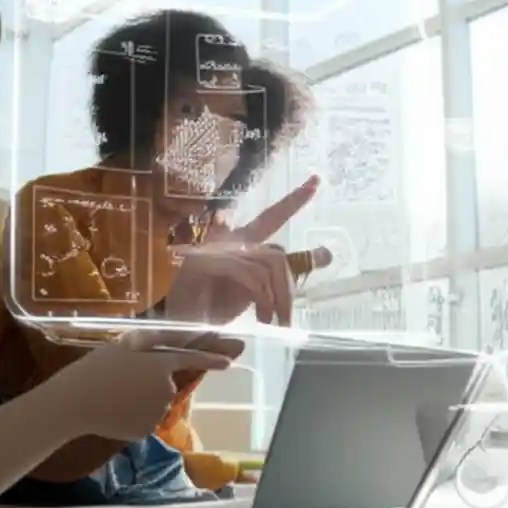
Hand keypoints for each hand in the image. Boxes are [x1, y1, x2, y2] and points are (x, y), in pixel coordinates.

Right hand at [50, 330, 243, 442]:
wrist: (76, 401)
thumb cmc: (98, 367)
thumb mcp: (126, 343)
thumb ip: (155, 341)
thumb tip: (178, 342)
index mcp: (161, 363)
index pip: (193, 359)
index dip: (212, 360)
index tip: (229, 363)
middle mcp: (166, 388)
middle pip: (167, 385)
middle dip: (151, 383)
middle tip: (121, 381)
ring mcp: (158, 411)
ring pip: (156, 404)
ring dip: (141, 401)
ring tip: (115, 396)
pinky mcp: (148, 430)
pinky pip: (146, 420)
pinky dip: (134, 417)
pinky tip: (116, 412)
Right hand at [162, 175, 319, 326]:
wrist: (180, 326)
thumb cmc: (215, 308)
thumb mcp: (256, 291)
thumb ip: (284, 275)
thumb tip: (326, 253)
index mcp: (242, 243)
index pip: (272, 216)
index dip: (294, 200)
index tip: (316, 181)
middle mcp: (229, 239)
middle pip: (275, 253)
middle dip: (287, 289)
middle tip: (287, 318)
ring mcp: (214, 249)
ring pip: (265, 264)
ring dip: (276, 298)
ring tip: (274, 322)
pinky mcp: (205, 264)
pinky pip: (248, 274)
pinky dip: (261, 297)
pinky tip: (261, 315)